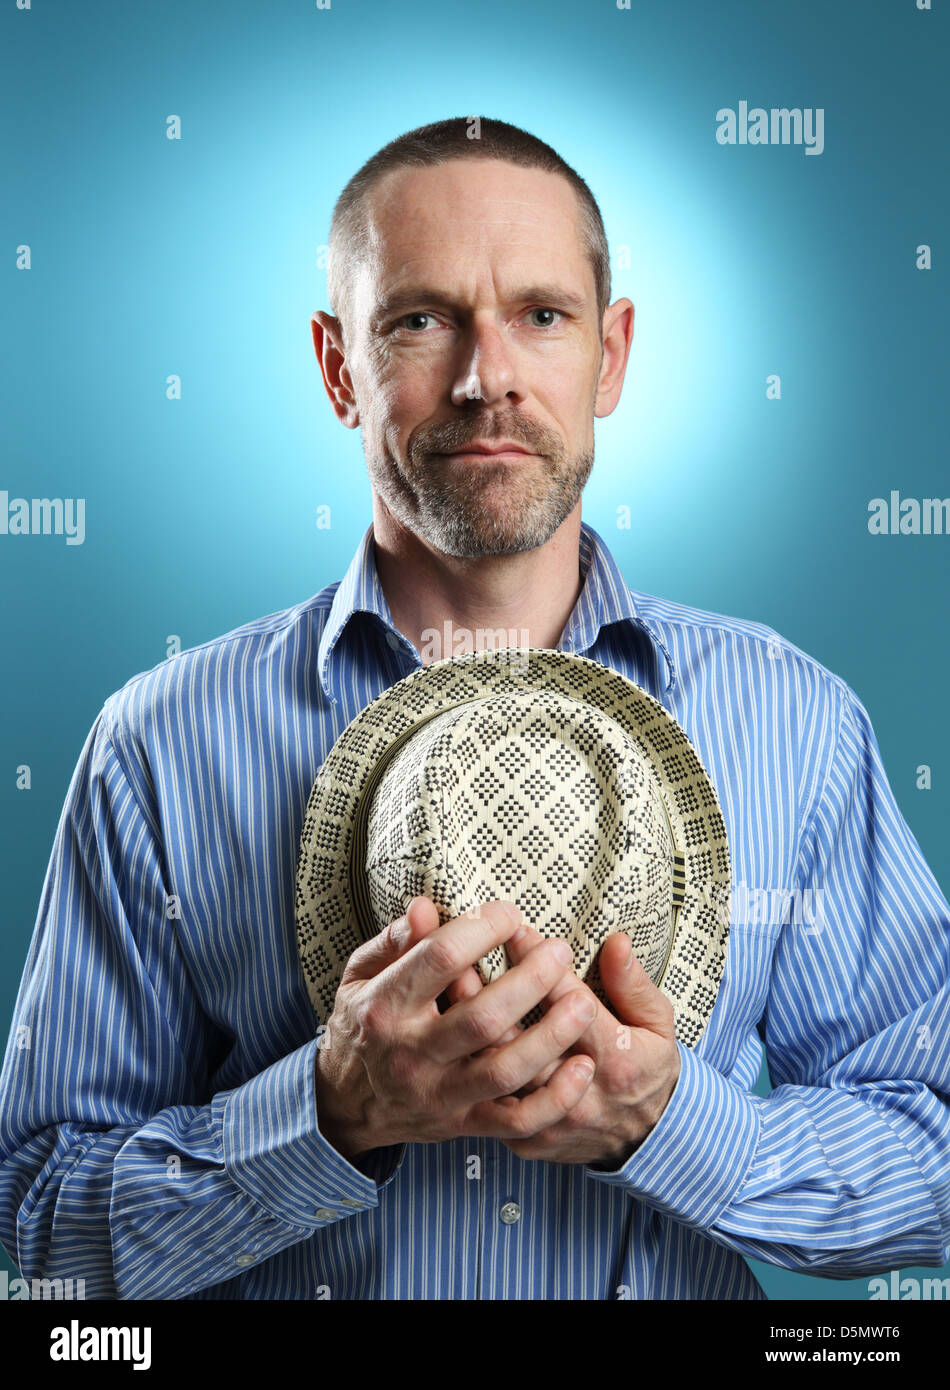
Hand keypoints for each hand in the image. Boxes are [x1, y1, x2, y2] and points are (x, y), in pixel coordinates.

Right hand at [313, 897, 598, 1161]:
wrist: (346, 1104)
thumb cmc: (364, 1023)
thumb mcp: (362, 974)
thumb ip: (395, 940)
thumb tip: (426, 906)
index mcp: (386, 1006)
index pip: (441, 959)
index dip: (482, 929)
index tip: (510, 914)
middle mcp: (413, 1054)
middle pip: (483, 1017)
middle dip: (532, 980)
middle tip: (560, 951)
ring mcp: (440, 1094)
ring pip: (506, 1071)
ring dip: (553, 1036)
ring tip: (584, 1003)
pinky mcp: (463, 1124)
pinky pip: (517, 1121)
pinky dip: (556, 1098)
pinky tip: (582, 1067)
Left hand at [445, 920, 681, 1167]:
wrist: (646, 1138)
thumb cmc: (647, 1067)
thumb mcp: (657, 1023)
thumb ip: (634, 983)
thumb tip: (616, 941)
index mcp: (615, 1057)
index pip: (569, 1001)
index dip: (539, 962)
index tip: (515, 930)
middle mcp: (581, 1091)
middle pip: (525, 1039)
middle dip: (493, 993)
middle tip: (466, 956)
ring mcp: (551, 1121)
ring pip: (500, 1073)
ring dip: (472, 1029)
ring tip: (449, 988)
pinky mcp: (529, 1140)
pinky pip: (489, 1106)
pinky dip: (468, 1070)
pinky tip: (449, 1037)